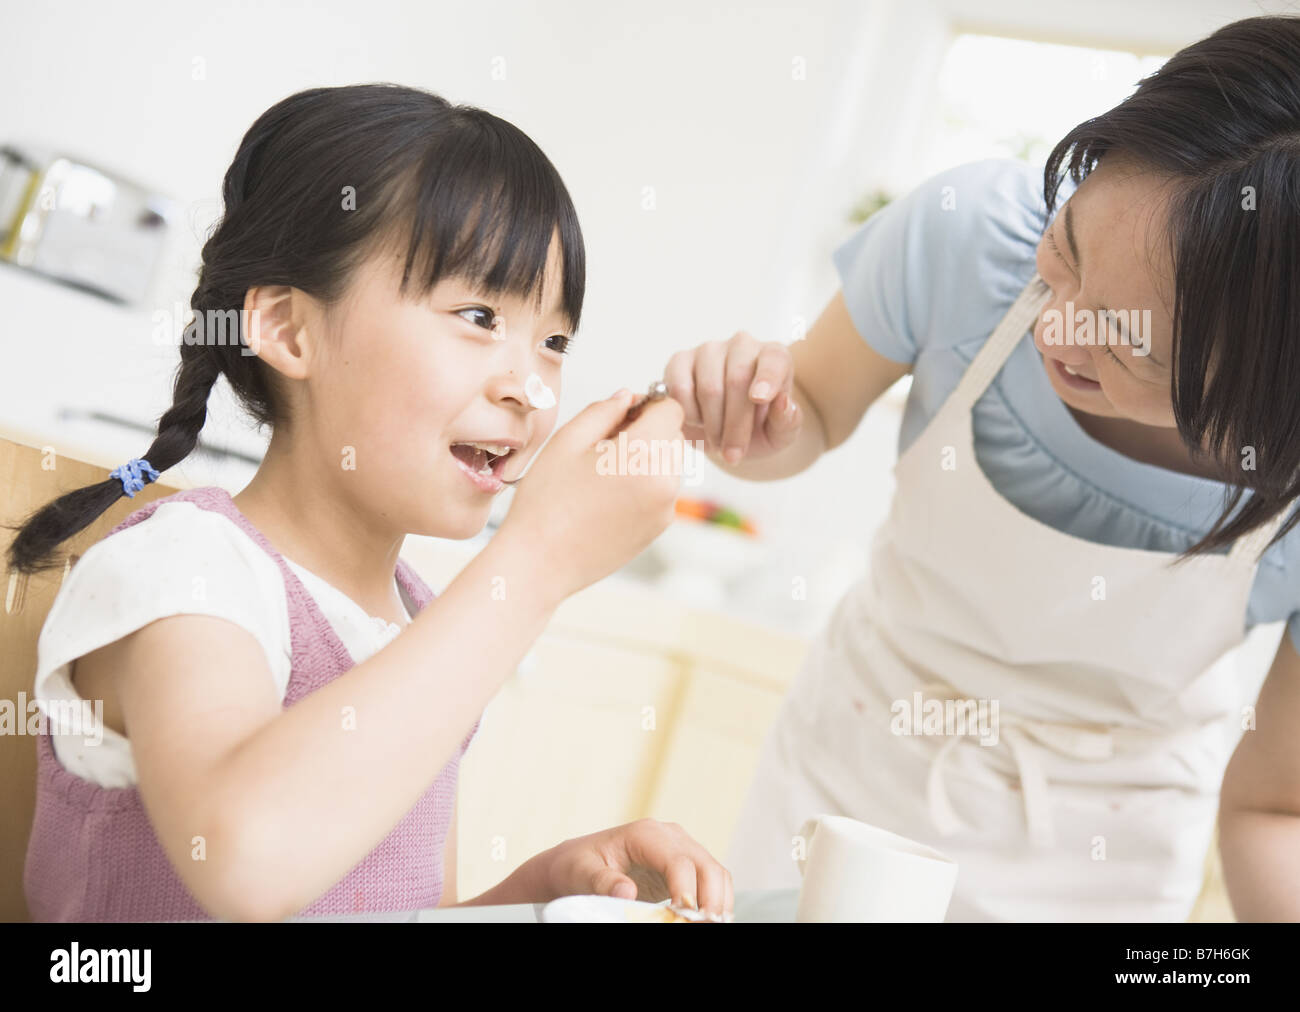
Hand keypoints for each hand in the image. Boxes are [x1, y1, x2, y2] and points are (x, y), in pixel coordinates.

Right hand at [497, 390, 684, 599]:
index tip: (621, 414)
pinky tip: (607, 495)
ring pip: (669, 464)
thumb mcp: (567, 440)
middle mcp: (665, 483)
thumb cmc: (546, 501)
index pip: (671, 410)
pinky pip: (661, 490)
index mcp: (644, 455)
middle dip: (648, 430)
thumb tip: (628, 397)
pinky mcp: (658, 529)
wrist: (539, 563)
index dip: (647, 404)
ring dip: (646, 458)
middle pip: (674, 436)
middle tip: (604, 443)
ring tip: (603, 473)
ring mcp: (665, 510)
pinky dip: (643, 483)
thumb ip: (604, 411)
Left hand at [542, 818, 733, 919]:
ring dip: (719, 903)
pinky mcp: (685, 865)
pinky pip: (712, 881)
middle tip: (705, 926)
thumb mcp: (582, 873)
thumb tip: (627, 893)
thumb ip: (603, 882)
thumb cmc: (578, 866)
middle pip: (706, 865)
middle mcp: (669, 836)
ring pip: (716, 873)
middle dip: (711, 899)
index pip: (679, 861)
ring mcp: (681, 848)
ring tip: (712, 926)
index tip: (684, 919)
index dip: (687, 892)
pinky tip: (709, 921)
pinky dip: (716, 902)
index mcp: (645, 834)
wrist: (578, 862)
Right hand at [665, 332, 802, 463]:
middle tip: (734, 455)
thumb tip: (783, 403)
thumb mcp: (780, 434)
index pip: (774, 359)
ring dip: (713, 425)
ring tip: (718, 442)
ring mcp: (709, 351)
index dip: (767, 378)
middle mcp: (742, 346)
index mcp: (774, 357)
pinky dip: (688, 415)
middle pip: (737, 379)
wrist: (726, 432)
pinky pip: (680, 389)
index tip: (759, 399)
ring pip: (708, 387)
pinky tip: (699, 422)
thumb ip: (787, 421)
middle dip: (735, 424)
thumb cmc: (759, 429)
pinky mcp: (679, 361)